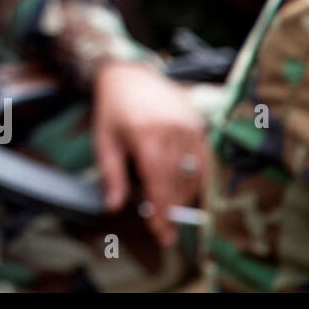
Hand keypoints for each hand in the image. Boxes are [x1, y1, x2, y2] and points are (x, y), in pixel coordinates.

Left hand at [92, 62, 207, 246]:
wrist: (129, 75)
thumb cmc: (113, 110)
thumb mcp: (104, 141)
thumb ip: (111, 175)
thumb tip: (113, 206)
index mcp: (146, 135)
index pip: (157, 183)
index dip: (161, 211)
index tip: (160, 233)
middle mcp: (172, 131)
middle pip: (177, 182)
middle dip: (172, 210)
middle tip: (166, 232)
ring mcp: (189, 126)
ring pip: (194, 173)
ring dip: (185, 197)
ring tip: (172, 213)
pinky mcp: (199, 124)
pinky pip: (204, 159)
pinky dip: (197, 179)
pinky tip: (186, 191)